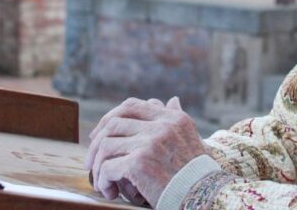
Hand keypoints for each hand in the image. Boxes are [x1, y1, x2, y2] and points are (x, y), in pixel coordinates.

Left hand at [86, 97, 206, 205]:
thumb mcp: (191, 139)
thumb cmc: (198, 174)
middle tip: (91, 160)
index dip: (110, 116)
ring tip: (101, 181)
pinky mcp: (139, 163)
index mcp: (171, 118)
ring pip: (106, 146)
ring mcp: (149, 143)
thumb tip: (172, 99)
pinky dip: (104, 181)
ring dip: (98, 165)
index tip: (100, 133)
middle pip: (113, 123)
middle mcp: (160, 126)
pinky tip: (109, 191)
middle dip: (96, 142)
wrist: (205, 197)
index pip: (131, 105)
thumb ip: (177, 117)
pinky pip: (108, 168)